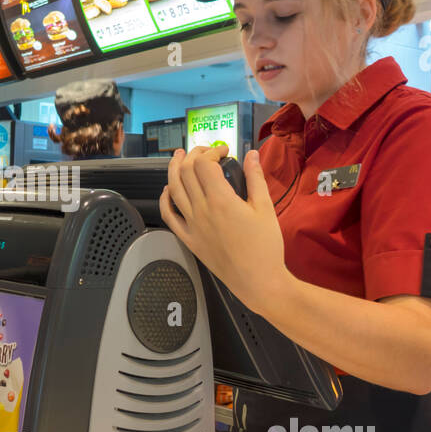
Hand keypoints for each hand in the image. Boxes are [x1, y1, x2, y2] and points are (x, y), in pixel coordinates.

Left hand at [160, 147, 289, 315]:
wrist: (258, 281)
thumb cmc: (265, 246)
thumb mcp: (265, 208)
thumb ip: (255, 177)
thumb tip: (250, 154)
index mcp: (221, 200)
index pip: (204, 164)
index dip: (212, 151)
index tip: (224, 151)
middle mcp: (201, 211)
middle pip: (186, 172)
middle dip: (194, 154)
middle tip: (205, 151)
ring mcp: (192, 226)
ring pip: (173, 190)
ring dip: (173, 169)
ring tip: (179, 157)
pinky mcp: (188, 240)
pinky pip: (169, 216)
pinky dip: (165, 199)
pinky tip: (168, 190)